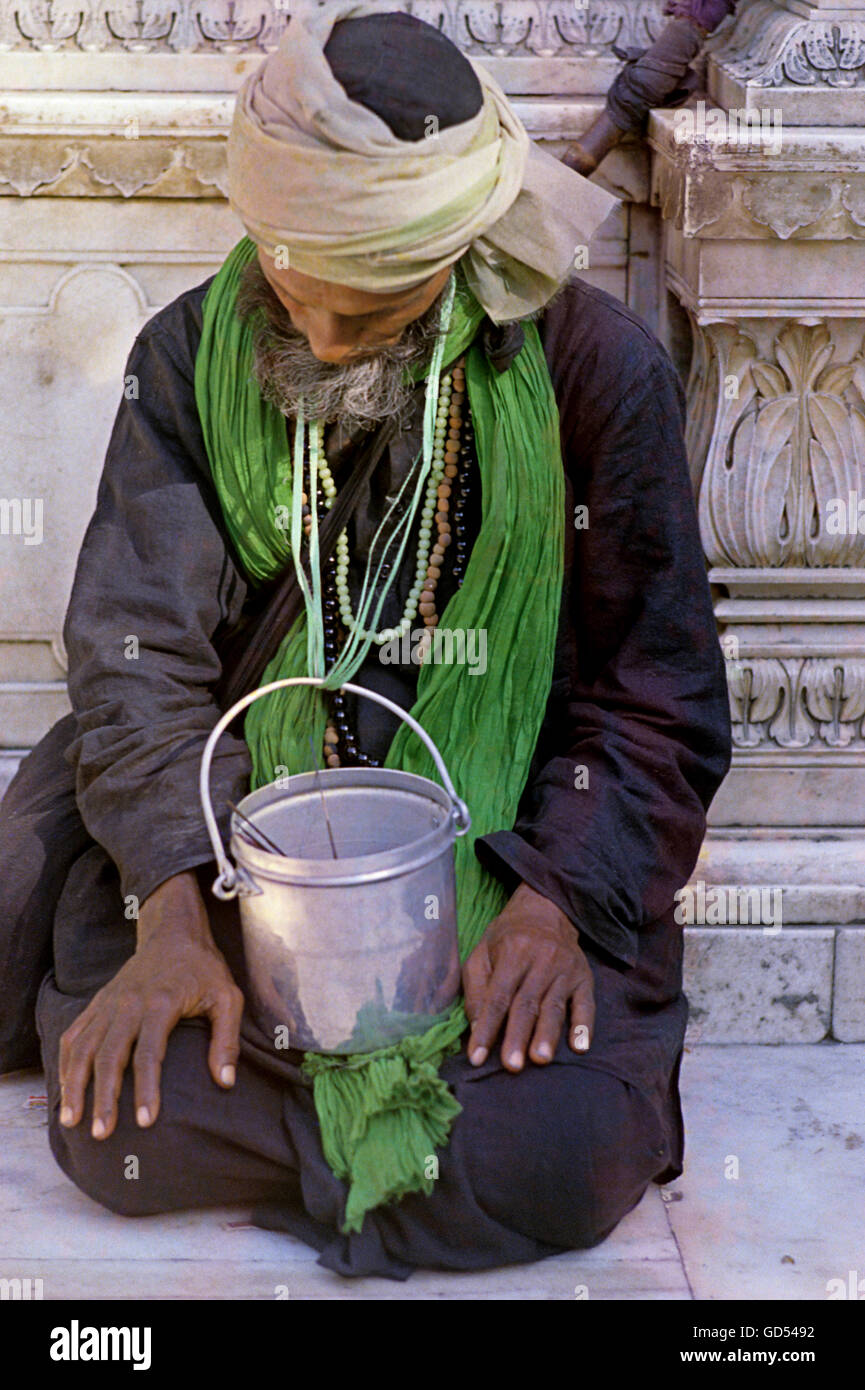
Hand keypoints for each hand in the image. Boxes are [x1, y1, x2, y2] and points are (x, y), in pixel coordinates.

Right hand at [58, 871, 243, 1139]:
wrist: (173, 932)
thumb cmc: (203, 969)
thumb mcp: (228, 997)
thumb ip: (227, 1039)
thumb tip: (225, 1082)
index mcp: (160, 1003)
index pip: (149, 1053)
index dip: (146, 1090)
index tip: (145, 1122)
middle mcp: (128, 1004)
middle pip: (108, 1055)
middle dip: (103, 1097)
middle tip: (102, 1134)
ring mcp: (109, 1003)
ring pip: (83, 1047)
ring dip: (75, 1084)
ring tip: (72, 1120)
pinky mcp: (98, 1003)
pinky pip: (75, 1034)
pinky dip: (66, 1063)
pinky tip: (66, 1089)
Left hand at [462, 882, 594, 1073]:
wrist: (546, 911)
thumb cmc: (507, 939)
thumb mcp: (482, 954)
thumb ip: (476, 990)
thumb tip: (477, 1029)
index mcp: (512, 953)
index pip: (497, 996)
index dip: (488, 1028)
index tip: (477, 1057)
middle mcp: (541, 960)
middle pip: (527, 1003)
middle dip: (518, 1036)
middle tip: (512, 1065)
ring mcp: (565, 969)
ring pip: (555, 1005)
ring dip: (548, 1034)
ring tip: (541, 1059)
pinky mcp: (584, 977)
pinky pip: (586, 1004)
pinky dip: (584, 1026)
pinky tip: (580, 1046)